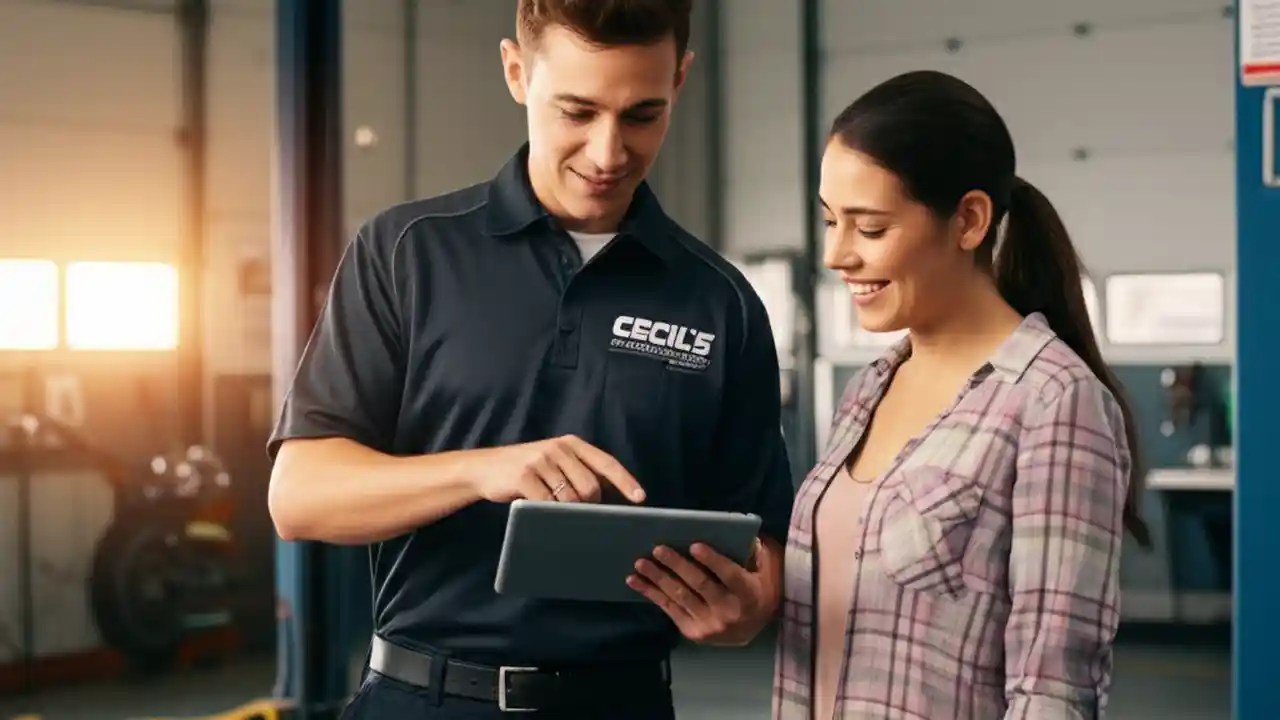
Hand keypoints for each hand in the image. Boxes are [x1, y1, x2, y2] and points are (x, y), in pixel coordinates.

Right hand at [467, 434, 645, 504]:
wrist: (485, 468)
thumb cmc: (527, 470)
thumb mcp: (554, 462)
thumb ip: (579, 471)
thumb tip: (609, 497)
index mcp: (571, 444)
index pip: (606, 462)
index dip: (625, 481)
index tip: (640, 498)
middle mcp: (558, 448)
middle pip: (591, 486)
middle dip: (589, 505)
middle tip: (577, 511)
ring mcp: (541, 461)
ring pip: (571, 498)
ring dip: (567, 511)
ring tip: (553, 508)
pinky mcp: (524, 476)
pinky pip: (548, 504)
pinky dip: (548, 513)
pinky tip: (540, 510)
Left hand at [627, 539, 779, 646]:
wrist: (752, 631)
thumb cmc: (758, 590)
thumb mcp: (766, 570)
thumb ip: (754, 552)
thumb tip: (732, 531)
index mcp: (748, 594)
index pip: (729, 575)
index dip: (712, 560)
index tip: (694, 545)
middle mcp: (728, 612)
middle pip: (699, 584)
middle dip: (677, 565)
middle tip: (658, 548)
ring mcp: (709, 625)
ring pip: (680, 597)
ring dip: (658, 578)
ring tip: (640, 563)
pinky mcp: (693, 633)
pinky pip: (669, 609)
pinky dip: (651, 594)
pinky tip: (635, 581)